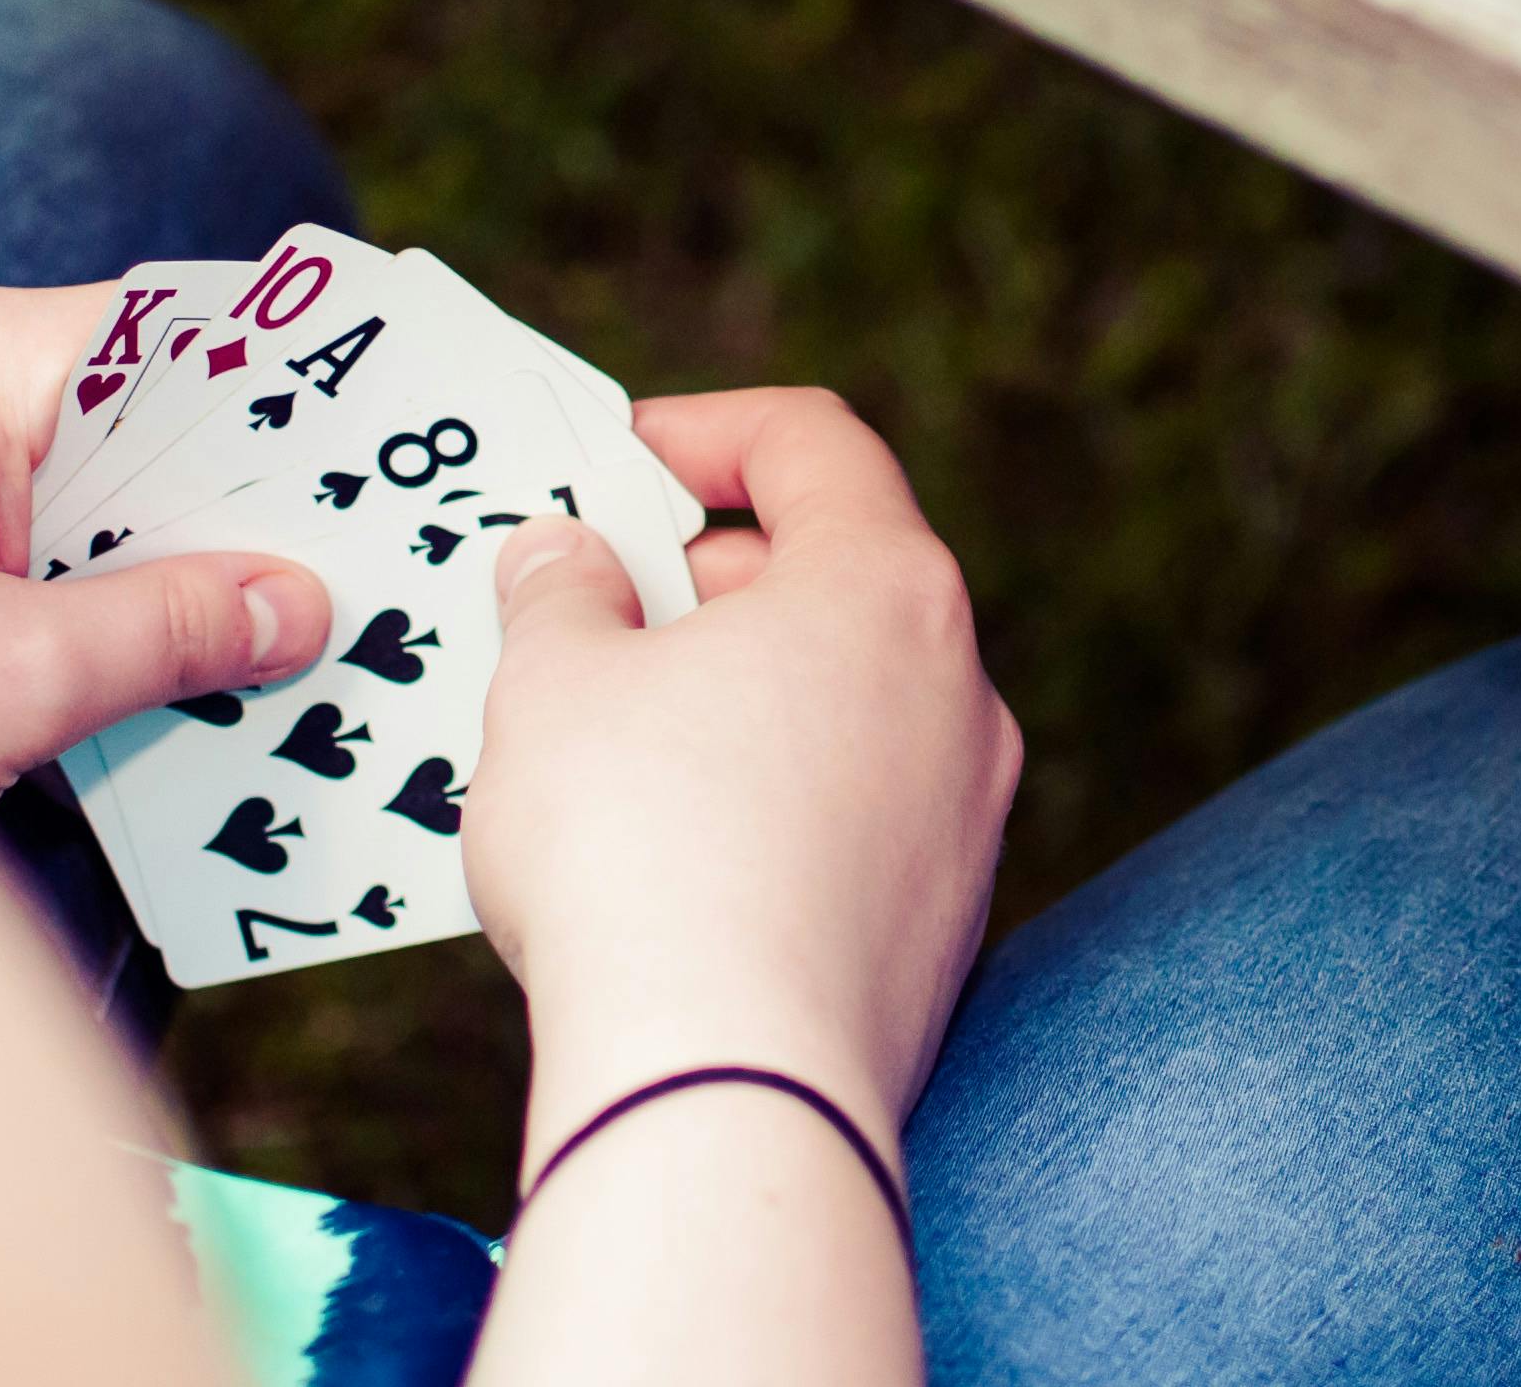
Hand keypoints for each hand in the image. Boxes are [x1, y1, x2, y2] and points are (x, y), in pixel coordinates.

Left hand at [0, 284, 331, 827]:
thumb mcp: (13, 673)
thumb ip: (171, 630)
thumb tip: (300, 604)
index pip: (191, 335)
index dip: (297, 394)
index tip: (396, 447)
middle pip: (152, 419)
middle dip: (252, 501)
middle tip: (375, 566)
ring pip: (99, 493)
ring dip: (181, 565)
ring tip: (301, 635)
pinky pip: (37, 544)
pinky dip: (103, 597)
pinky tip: (177, 670)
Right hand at [463, 388, 1021, 1169]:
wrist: (728, 1092)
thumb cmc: (639, 855)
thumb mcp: (554, 683)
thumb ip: (559, 591)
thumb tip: (566, 558)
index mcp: (887, 588)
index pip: (815, 441)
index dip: (707, 428)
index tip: (621, 456)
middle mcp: (959, 690)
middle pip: (835, 572)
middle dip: (704, 573)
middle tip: (589, 607)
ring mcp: (966, 817)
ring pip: (844, 702)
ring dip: (735, 690)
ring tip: (610, 733)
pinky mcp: (943, 927)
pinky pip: (849, 813)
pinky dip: (769, 793)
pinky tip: (668, 848)